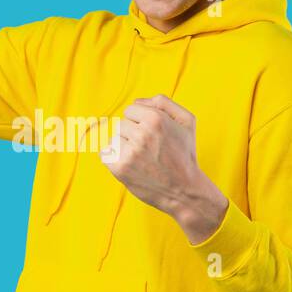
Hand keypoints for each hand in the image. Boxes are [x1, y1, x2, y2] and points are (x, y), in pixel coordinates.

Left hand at [101, 95, 228, 242]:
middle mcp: (142, 134)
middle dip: (133, 136)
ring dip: (124, 148)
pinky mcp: (120, 168)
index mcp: (156, 119)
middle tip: (150, 151)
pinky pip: (105, 153)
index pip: (130, 110)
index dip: (141, 122)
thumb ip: (163, 102)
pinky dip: (114, 160)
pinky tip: (131, 166)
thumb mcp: (187, 121)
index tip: (152, 136)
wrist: (184, 191)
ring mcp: (130, 152)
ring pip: (114, 139)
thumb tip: (137, 101)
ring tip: (142, 160)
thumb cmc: (185, 154)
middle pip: (121, 125)